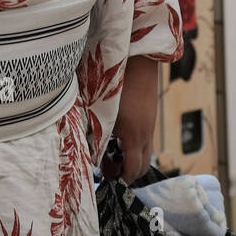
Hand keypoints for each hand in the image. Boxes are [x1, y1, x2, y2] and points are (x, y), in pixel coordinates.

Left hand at [102, 55, 159, 183]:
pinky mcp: (150, 115)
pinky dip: (134, 144)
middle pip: (144, 165)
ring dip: (131, 157)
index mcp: (132, 134)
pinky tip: (117, 133)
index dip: (122, 177)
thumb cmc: (114, 81)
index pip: (134, 168)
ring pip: (145, 151)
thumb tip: (85, 148)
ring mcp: (150, 124)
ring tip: (111, 149)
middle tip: (109, 166)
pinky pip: (145, 139)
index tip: (108, 177)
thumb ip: (93, 129)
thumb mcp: (99, 108)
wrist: (137, 58)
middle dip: (128, 171)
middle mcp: (145, 132)